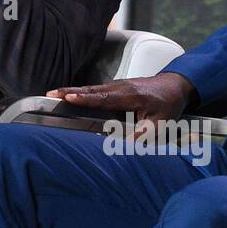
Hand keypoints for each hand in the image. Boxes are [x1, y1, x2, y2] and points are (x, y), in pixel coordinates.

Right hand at [46, 72, 195, 123]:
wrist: (175, 85)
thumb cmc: (168, 104)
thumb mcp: (161, 122)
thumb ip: (144, 132)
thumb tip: (125, 142)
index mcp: (130, 96)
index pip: (104, 98)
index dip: (86, 98)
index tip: (69, 97)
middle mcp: (121, 87)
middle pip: (92, 90)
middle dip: (70, 91)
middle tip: (51, 93)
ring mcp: (117, 85)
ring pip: (92, 88)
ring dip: (73, 90)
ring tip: (55, 93)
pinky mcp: (116, 86)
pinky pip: (96, 89)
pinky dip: (82, 91)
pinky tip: (71, 94)